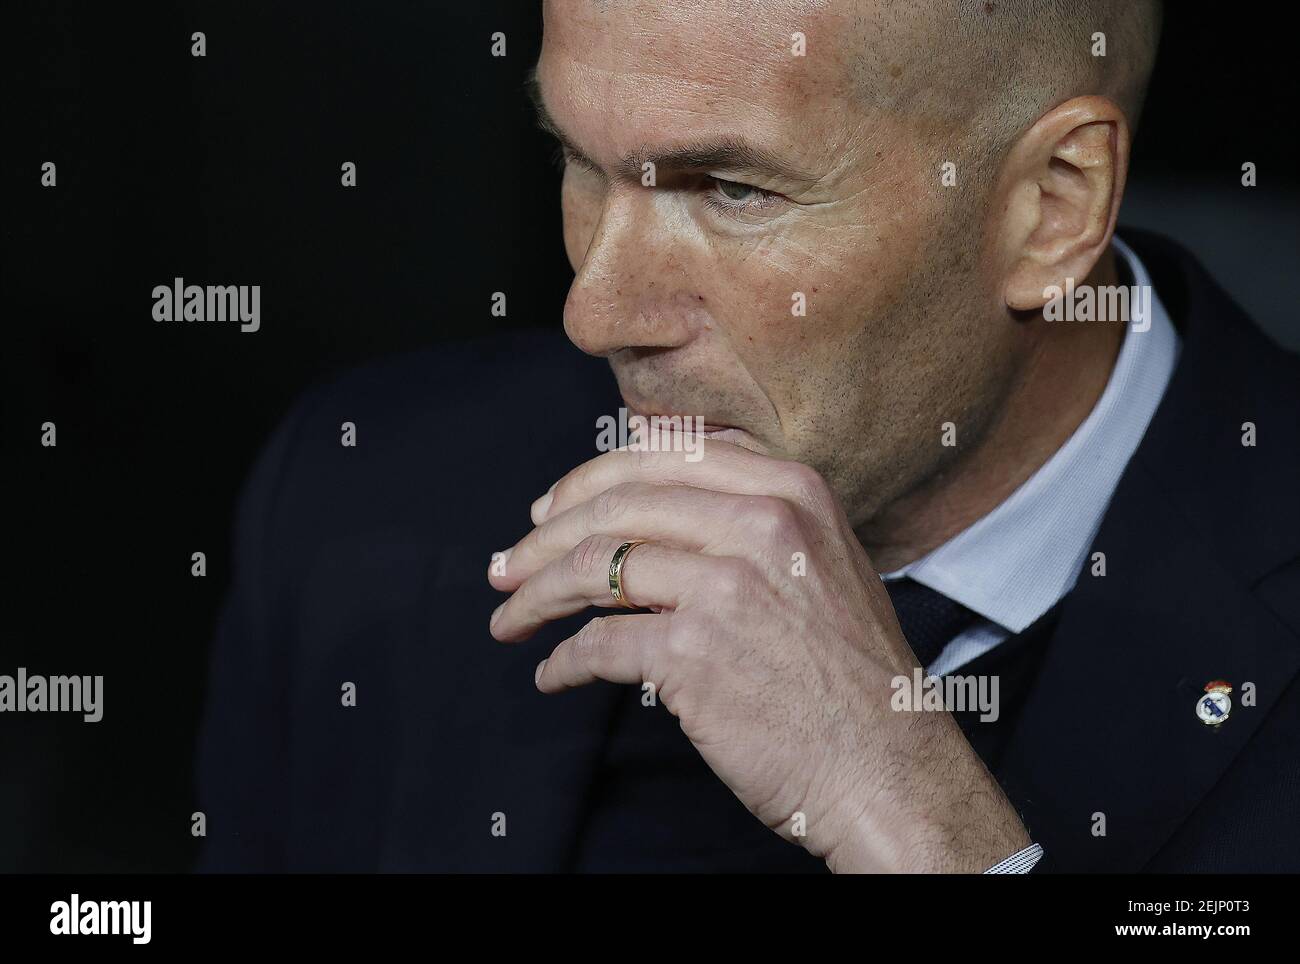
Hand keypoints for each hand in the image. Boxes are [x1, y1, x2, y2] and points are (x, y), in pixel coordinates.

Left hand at [487, 437, 1029, 871]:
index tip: (548, 511)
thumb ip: (746, 515)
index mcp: (789, 489)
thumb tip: (642, 505)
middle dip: (541, 538)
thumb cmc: (850, 673)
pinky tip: (552, 672)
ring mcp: (726, 586)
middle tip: (505, 567)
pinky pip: (599, 643)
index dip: (587, 479)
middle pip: (614, 505)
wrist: (888, 767)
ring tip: (509, 618)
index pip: (659, 454)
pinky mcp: (695, 654)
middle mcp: (760, 523)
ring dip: (536, 595)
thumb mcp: (820, 560)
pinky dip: (562, 660)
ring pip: (595, 566)